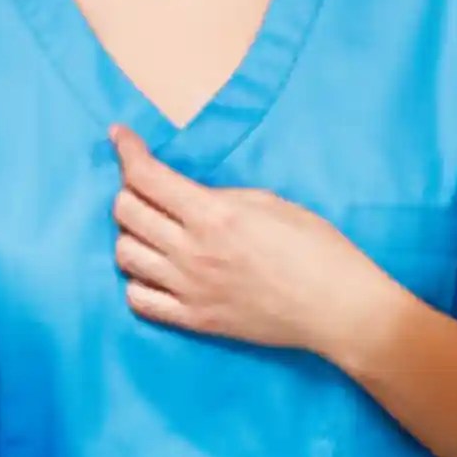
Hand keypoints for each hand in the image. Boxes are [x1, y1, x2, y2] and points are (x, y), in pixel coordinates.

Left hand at [109, 125, 408, 359]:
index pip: (146, 176)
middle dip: (128, 189)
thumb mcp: (269, 203)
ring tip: (150, 229)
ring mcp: (189, 289)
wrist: (337, 307)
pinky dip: (137, 280)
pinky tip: (152, 270)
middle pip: (126, 212)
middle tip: (143, 186)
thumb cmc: (316, 248)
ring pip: (124, 254)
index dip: (126, 150)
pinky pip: (139, 300)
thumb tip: (185, 195)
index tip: (120, 136)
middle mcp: (192, 252)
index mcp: (213, 215)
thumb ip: (219, 197)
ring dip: (130, 234)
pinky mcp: (194, 320)